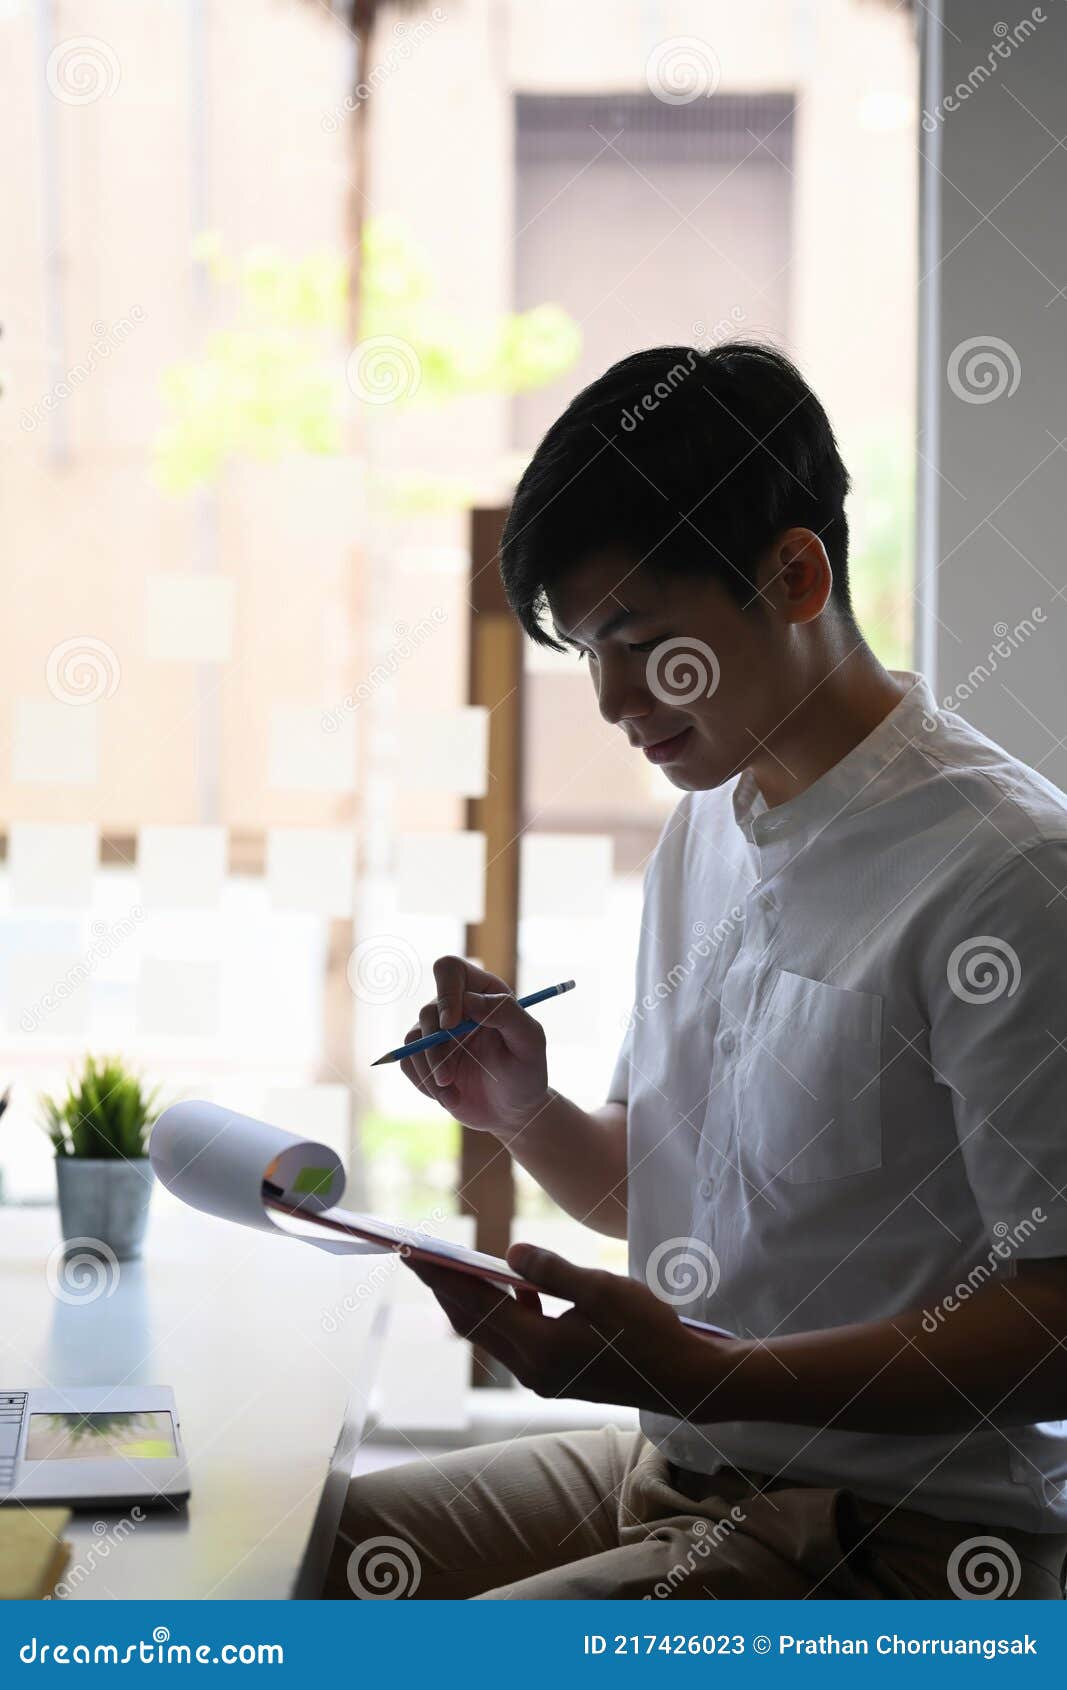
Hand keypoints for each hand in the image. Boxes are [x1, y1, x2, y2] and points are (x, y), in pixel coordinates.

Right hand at [398, 956, 549, 1136]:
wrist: (512, 1111)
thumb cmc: (526, 1072)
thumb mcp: (530, 1041)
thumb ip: (506, 1013)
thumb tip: (469, 1000)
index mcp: (482, 992)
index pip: (450, 970)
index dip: (446, 993)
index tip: (450, 1025)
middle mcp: (456, 1007)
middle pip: (427, 1011)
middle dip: (435, 1049)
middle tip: (448, 1078)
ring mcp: (437, 1032)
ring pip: (413, 1040)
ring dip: (430, 1071)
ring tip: (452, 1095)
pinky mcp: (424, 1057)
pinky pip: (408, 1062)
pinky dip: (425, 1084)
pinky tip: (450, 1097)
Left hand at [407, 1243, 739, 1419]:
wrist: (684, 1380)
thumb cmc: (649, 1332)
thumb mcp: (601, 1290)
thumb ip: (551, 1271)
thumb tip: (508, 1254)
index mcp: (538, 1349)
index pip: (474, 1306)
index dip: (440, 1277)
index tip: (412, 1253)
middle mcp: (531, 1370)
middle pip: (473, 1323)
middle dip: (444, 1288)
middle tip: (417, 1256)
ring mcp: (543, 1377)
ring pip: (492, 1333)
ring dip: (471, 1300)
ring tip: (453, 1266)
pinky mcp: (556, 1375)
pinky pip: (515, 1339)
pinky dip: (503, 1312)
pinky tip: (514, 1288)